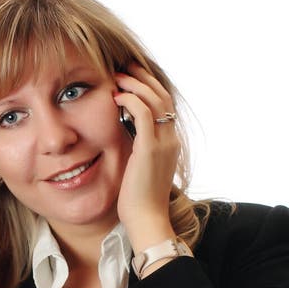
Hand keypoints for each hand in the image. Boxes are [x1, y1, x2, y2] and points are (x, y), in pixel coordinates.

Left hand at [113, 63, 179, 247]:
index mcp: (170, 144)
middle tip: (125, 66)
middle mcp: (171, 140)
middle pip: (163, 97)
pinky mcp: (150, 150)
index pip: (164, 106)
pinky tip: (117, 97)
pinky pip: (144, 115)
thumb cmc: (138, 201)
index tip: (132, 77)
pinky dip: (131, 101)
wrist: (147, 221)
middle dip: (144, 78)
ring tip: (118, 76)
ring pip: (155, 101)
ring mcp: (163, 144)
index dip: (149, 88)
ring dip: (136, 84)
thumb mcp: (139, 169)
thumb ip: (136, 149)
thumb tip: (123, 135)